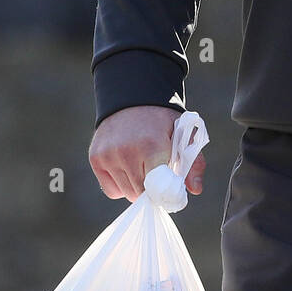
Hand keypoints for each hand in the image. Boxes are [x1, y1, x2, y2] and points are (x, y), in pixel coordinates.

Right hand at [88, 105, 205, 202]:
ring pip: (125, 193)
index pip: (157, 189)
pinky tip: (128, 169)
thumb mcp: (183, 135)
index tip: (170, 188)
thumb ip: (194, 163)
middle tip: (156, 175)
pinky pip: (110, 190)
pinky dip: (120, 185)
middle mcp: (127, 152)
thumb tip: (195, 190)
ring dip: (136, 187)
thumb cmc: (161, 120)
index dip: (165, 192)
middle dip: (151, 189)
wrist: (132, 96)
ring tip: (142, 167)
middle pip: (141, 194)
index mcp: (152, 146)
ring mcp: (108, 155)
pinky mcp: (95, 158)